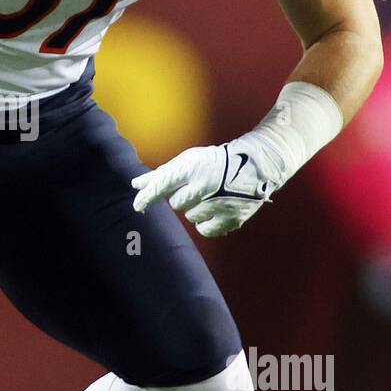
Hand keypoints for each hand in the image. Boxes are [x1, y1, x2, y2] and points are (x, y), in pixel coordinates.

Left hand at [131, 135, 288, 237]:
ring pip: (190, 216)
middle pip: (176, 203)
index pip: (162, 184)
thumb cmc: (214, 163)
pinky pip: (204, 229)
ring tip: (213, 195)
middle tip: (200, 187)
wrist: (254, 166)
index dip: (148, 196)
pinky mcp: (230, 217)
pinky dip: (207, 222)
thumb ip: (161, 174)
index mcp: (192, 167)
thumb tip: (136, 184)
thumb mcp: (188, 161)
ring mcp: (218, 202)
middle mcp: (204, 185)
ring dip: (197, 209)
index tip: (137, 206)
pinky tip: (216, 209)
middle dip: (184, 197)